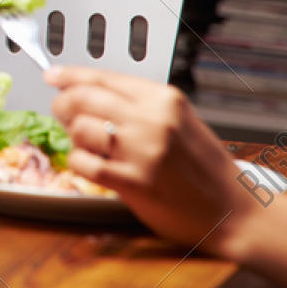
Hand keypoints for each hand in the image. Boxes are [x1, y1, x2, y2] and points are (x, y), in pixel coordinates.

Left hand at [47, 65, 260, 253]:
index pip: (103, 76)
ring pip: (80, 128)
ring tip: (86, 145)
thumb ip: (140, 105)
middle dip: (63, 104)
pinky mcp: (133, 182)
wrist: (233, 211)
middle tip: (62, 113)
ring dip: (74, 137)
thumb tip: (90, 94)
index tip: (53, 76)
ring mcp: (142, 151)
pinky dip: (78, 162)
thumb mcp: (180, 120)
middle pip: (83, 98)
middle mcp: (152, 120)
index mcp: (164, 99)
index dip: (70, 75)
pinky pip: (84, 163)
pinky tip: (89, 164)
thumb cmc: (206, 168)